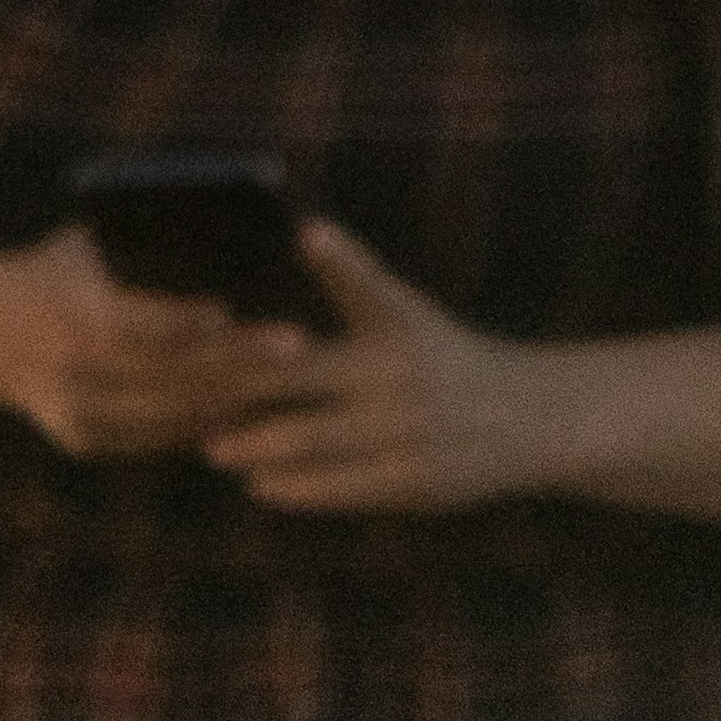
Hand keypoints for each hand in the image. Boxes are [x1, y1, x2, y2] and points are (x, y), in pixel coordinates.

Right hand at [0, 228, 312, 462]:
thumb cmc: (54, 270)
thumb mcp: (86, 243)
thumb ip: (140, 242)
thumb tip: (219, 221)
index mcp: (80, 314)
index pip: (150, 323)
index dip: (197, 322)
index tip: (246, 312)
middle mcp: (80, 371)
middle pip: (174, 373)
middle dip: (241, 363)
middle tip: (298, 347)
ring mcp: (81, 413)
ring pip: (171, 414)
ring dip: (233, 400)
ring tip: (287, 382)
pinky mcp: (85, 440)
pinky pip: (154, 438)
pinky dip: (200, 425)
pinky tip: (244, 410)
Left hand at [199, 224, 554, 511]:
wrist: (523, 416)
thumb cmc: (442, 350)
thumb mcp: (402, 306)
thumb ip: (351, 274)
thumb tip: (304, 227)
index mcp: (390, 330)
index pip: (303, 346)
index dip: (253, 352)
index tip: (207, 347)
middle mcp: (399, 383)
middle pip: (301, 401)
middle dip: (244, 413)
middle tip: (196, 418)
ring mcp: (409, 438)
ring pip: (318, 452)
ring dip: (260, 455)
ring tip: (216, 451)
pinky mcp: (417, 485)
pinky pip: (344, 492)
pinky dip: (298, 491)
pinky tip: (261, 486)